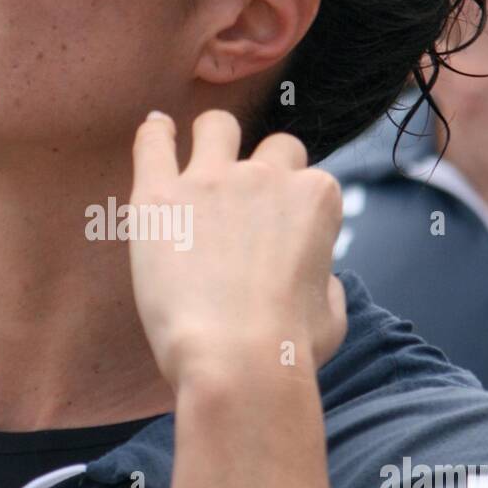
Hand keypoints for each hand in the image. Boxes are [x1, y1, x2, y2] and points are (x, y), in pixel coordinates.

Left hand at [127, 109, 346, 390]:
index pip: (310, 182)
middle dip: (263, 166)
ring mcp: (211, 180)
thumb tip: (318, 277)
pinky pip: (154, 141)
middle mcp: (267, 177)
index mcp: (315, 199)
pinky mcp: (160, 196)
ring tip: (197, 156)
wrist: (235, 361)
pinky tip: (156, 130)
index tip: (278, 236)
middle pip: (273, 146)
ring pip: (216, 126)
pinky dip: (155, 132)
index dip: (295, 208)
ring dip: (212, 137)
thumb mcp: (333, 314)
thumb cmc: (287, 349)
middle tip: (243, 201)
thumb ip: (327, 281)